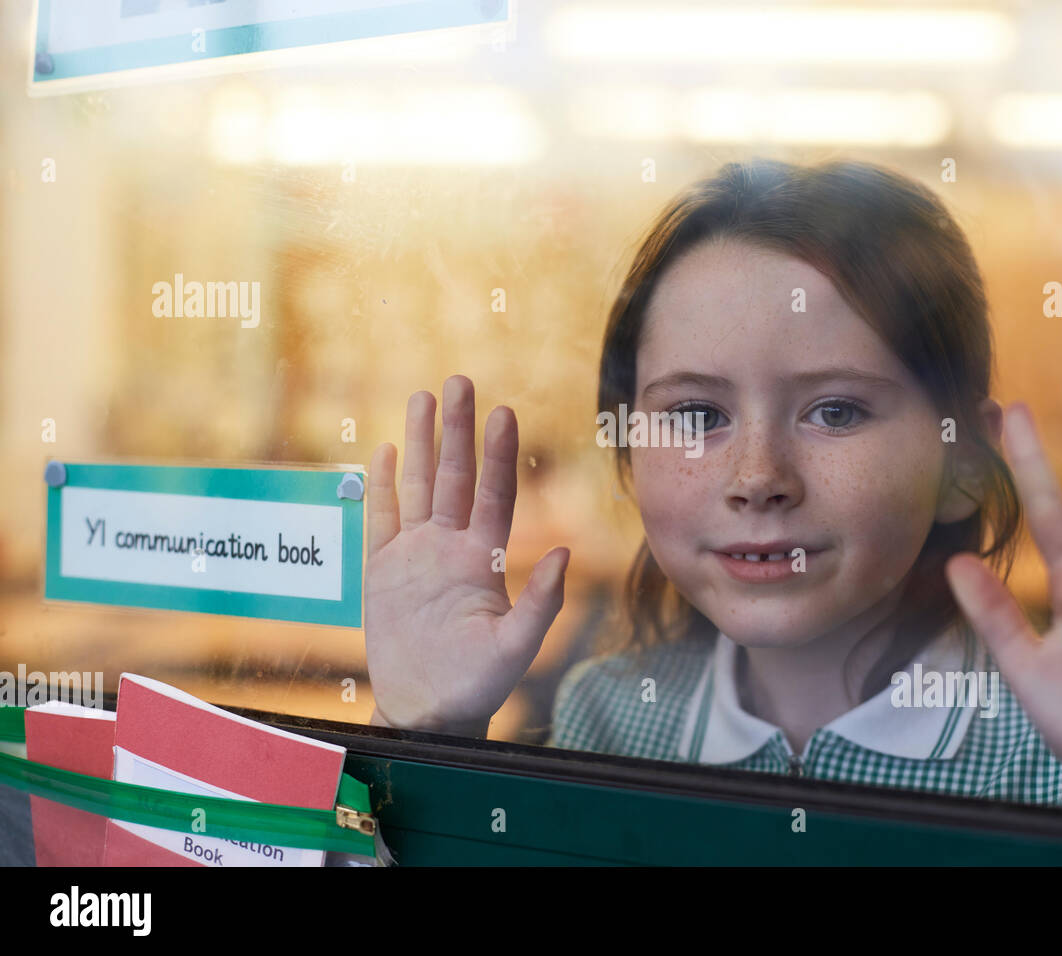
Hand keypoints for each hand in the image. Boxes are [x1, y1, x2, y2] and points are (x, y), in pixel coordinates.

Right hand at [364, 376, 569, 731]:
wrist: (429, 711)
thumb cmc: (478, 684)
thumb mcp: (515, 648)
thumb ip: (541, 603)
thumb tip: (565, 554)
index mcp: (484, 559)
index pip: (494, 494)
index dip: (498, 454)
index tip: (504, 412)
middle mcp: (451, 547)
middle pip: (455, 477)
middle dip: (458, 429)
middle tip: (460, 380)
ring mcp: (415, 555)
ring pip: (420, 486)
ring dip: (423, 442)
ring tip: (423, 396)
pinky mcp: (382, 571)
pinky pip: (381, 518)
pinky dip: (383, 485)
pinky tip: (388, 450)